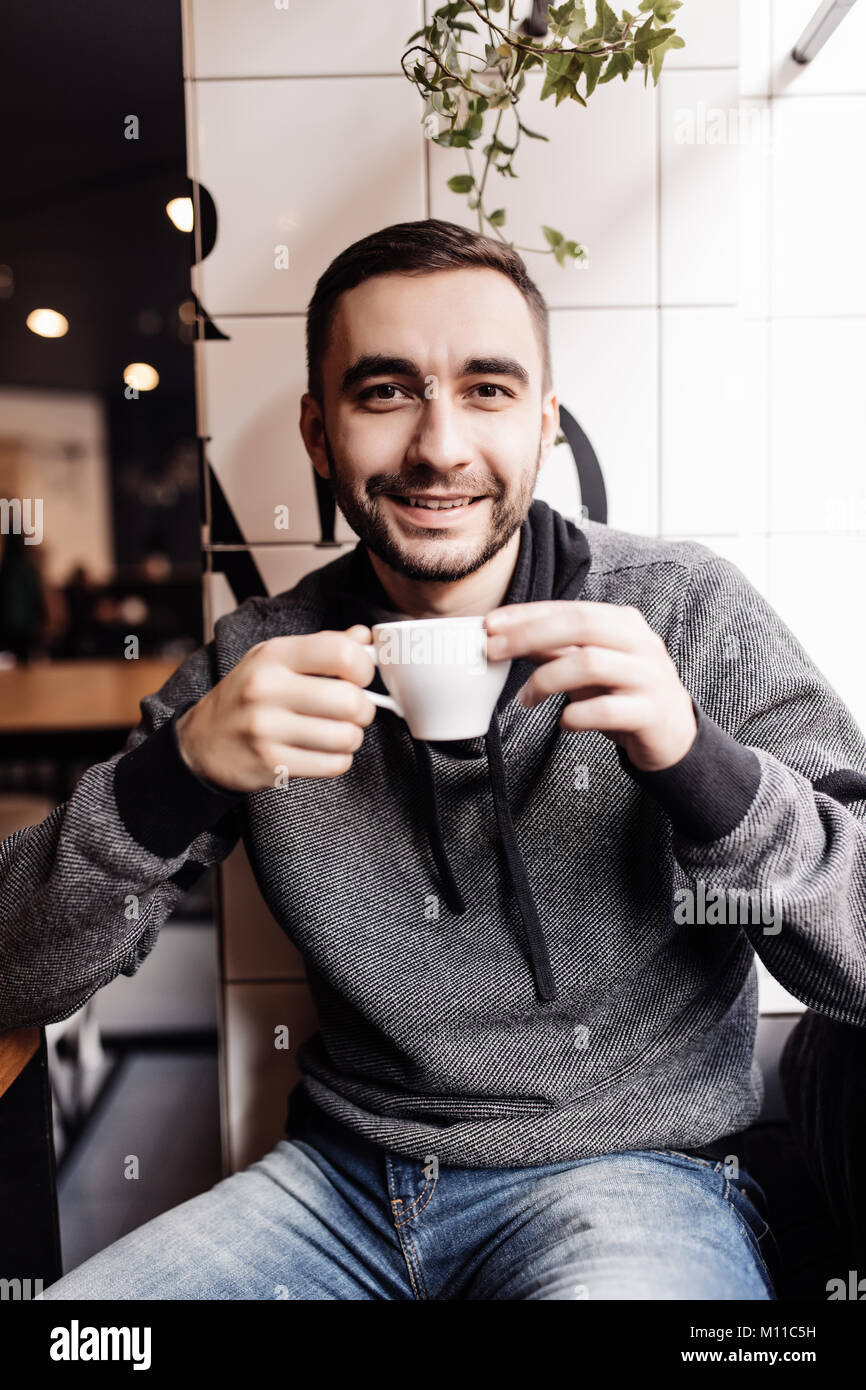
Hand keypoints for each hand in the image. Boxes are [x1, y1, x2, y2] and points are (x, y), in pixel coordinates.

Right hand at [175, 625, 377, 792]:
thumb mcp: (275, 658)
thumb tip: (364, 636)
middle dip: (364, 709)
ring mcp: (267, 729)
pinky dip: (338, 760)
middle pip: (350, 701)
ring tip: (337, 731)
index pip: (341, 653)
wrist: (202, 741)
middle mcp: (267, 689)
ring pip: (347, 737)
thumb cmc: (248, 694)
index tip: (360, 676)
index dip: (364, 667)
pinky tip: (323, 751)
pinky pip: (334, 765)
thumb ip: (322, 645)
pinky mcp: (272, 764)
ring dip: (352, 737)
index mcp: (274, 655)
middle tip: (355, 710)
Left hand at [484, 600, 696, 772]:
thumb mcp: (588, 667)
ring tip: (525, 699)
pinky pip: (606, 710)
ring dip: (546, 680)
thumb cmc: (624, 694)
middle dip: (530, 636)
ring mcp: (649, 677)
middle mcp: (640, 643)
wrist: (673, 733)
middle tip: (493, 652)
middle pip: (581, 626)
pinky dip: (576, 715)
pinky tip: (564, 721)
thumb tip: (506, 639)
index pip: (571, 609)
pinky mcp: (651, 713)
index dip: (527, 615)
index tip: (490, 625)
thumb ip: (554, 651)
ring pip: (590, 664)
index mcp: (623, 624)